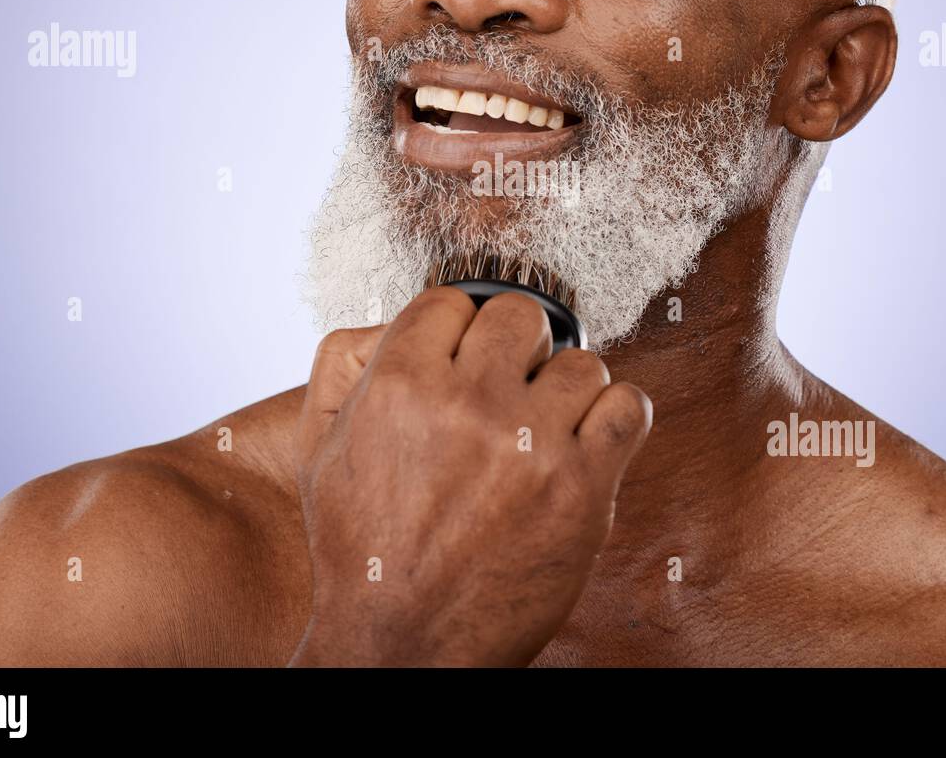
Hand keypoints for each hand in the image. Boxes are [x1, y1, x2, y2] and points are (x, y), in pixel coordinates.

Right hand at [289, 286, 651, 666]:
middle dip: (516, 348)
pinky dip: (616, 414)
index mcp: (396, 385)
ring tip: (545, 430)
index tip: (465, 363)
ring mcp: (529, 445)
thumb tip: (396, 318)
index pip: (452, 300)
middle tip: (508, 390)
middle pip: (521, 316)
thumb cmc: (361, 548)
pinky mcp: (581, 488)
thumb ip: (344, 364)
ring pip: (581, 361)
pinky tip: (590, 438)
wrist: (401, 644)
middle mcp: (465, 405)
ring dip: (565, 391)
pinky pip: (627, 407)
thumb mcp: (318, 447)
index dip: (459, 331)